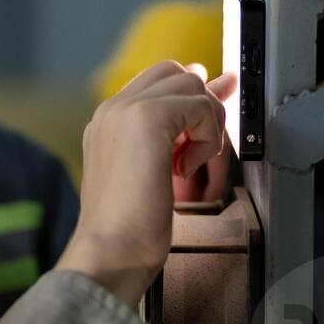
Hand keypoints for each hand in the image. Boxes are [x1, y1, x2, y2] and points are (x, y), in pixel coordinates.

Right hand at [58, 61, 235, 305]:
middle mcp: (112, 109)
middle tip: (200, 148)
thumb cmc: (130, 228)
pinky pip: (200, 106)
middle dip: (200, 105)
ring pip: (191, 85)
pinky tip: (185, 170)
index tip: (207, 121)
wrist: (110, 251)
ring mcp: (125, 109)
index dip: (189, 99)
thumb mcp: (157, 170)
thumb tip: (215, 94)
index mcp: (108, 122)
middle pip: (175, 72)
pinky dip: (206, 138)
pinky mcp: (147, 117)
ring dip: (205, 125)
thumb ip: (178, 132)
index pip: (157, 82)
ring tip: (189, 165)